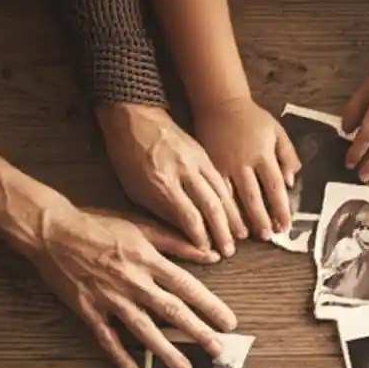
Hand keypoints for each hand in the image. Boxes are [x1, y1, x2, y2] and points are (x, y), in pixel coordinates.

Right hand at [30, 204, 236, 367]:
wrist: (52, 230)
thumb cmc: (97, 225)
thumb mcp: (141, 226)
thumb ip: (177, 242)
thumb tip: (212, 255)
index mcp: (147, 259)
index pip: (186, 285)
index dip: (210, 305)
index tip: (228, 322)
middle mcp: (132, 281)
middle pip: (171, 310)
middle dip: (197, 332)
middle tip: (217, 351)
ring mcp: (109, 298)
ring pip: (143, 329)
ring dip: (166, 350)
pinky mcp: (88, 310)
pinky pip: (107, 338)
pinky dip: (120, 358)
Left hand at [98, 103, 243, 256]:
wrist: (134, 116)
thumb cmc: (128, 157)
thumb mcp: (136, 189)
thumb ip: (162, 211)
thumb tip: (185, 232)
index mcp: (163, 182)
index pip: (190, 215)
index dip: (201, 236)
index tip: (207, 251)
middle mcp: (184, 172)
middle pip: (211, 206)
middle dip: (223, 231)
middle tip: (231, 251)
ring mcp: (197, 160)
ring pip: (222, 192)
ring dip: (233, 216)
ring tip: (240, 234)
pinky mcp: (203, 153)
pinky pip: (222, 178)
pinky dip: (231, 196)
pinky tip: (237, 209)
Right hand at [194, 97, 299, 239]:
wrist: (220, 104)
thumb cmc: (252, 119)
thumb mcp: (277, 132)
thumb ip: (287, 157)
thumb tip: (290, 184)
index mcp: (262, 154)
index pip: (275, 188)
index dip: (281, 210)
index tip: (285, 227)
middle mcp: (243, 162)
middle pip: (254, 197)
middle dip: (261, 220)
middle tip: (267, 237)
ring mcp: (222, 165)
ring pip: (231, 198)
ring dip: (238, 219)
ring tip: (244, 236)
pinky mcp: (207, 166)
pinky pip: (213, 191)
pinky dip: (219, 207)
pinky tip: (221, 221)